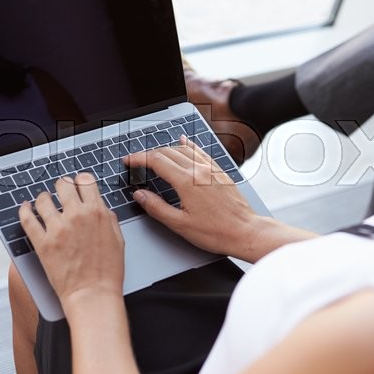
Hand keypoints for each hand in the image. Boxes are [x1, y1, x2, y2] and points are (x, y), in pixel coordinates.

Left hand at [18, 173, 124, 307]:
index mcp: (97, 213)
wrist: (92, 294)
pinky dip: (24, 210)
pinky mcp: (42, 243)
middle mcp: (77, 216)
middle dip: (61, 186)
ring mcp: (58, 229)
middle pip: (63, 185)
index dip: (80, 181)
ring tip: (42, 200)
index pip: (85, 181)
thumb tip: (101, 208)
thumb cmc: (107, 272)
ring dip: (43, 197)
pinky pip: (27, 219)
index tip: (76, 184)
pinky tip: (24, 207)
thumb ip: (109, 219)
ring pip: (43, 200)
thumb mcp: (118, 240)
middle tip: (59, 190)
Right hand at [125, 136, 264, 258]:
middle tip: (137, 161)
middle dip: (149, 154)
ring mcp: (211, 169)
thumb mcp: (180, 225)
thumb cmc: (217, 232)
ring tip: (154, 156)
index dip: (139, 158)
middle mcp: (199, 170)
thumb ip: (156, 207)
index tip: (128, 161)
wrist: (246, 232)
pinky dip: (188, 145)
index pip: (156, 161)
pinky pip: (200, 151)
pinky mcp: (219, 172)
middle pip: (167, 152)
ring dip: (165, 149)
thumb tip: (140, 195)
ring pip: (183, 149)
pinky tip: (184, 142)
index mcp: (186, 182)